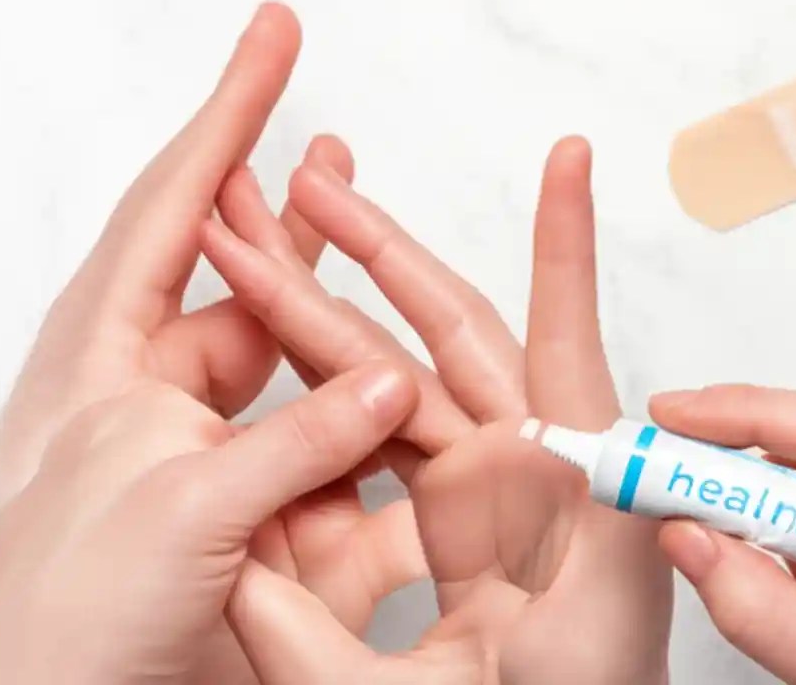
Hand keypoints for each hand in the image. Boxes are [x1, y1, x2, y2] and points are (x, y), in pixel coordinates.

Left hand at [0, 2, 409, 682]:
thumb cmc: (65, 624)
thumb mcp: (181, 511)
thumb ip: (298, 442)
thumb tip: (392, 384)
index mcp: (106, 366)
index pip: (170, 210)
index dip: (226, 119)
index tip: (270, 41)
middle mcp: (161, 404)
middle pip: (242, 283)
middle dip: (293, 217)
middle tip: (335, 150)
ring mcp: (218, 467)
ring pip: (303, 380)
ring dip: (357, 335)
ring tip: (408, 282)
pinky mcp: (263, 531)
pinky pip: (337, 470)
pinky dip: (382, 447)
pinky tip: (430, 422)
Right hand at [201, 137, 673, 682]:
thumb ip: (315, 644)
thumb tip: (226, 567)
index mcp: (569, 509)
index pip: (560, 352)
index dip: (562, 250)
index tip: (568, 160)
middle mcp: (544, 478)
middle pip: (453, 343)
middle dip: (375, 256)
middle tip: (306, 185)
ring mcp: (506, 492)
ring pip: (416, 382)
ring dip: (344, 311)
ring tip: (269, 245)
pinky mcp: (476, 517)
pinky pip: (412, 438)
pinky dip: (359, 393)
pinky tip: (311, 346)